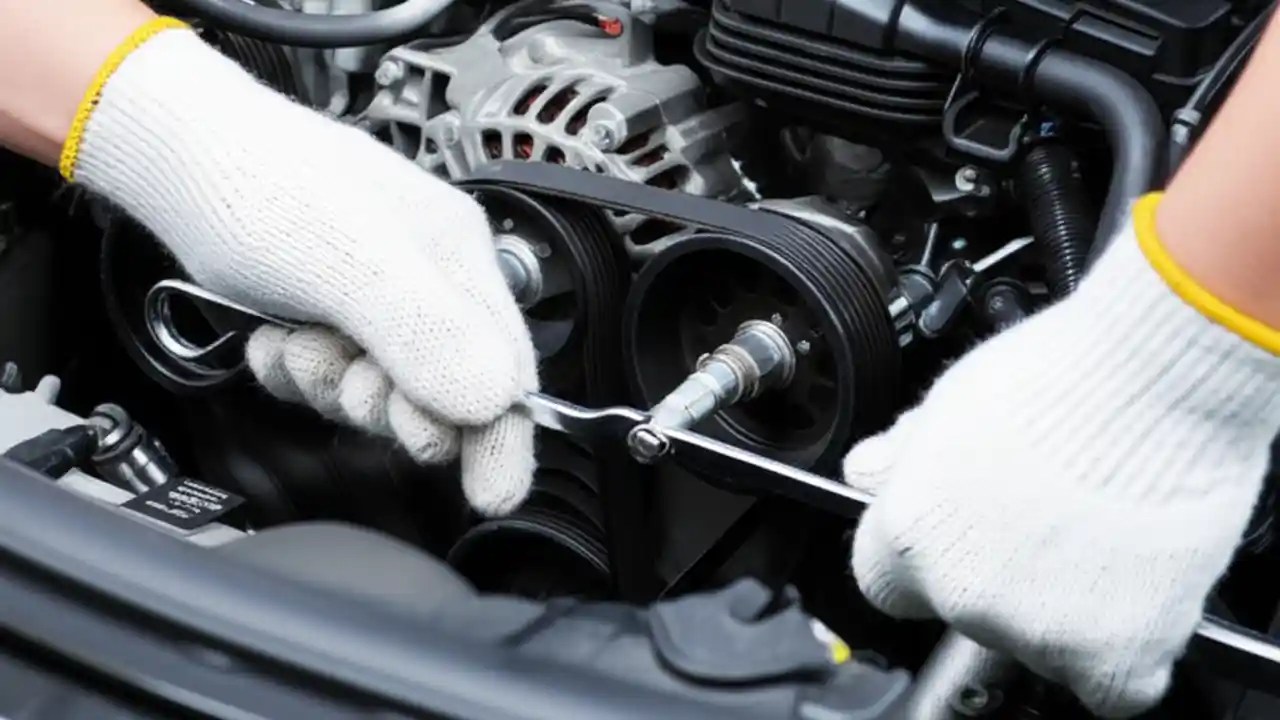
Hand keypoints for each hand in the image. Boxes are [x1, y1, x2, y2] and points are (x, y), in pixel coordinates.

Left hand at [68, 26, 536, 514]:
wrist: (175, 153)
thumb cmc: (259, 181)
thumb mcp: (349, 259)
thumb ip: (426, 332)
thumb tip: (495, 401)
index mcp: (457, 261)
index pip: (507, 372)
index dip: (501, 435)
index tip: (491, 494)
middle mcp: (427, 283)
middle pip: (444, 394)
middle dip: (390, 403)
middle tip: (353, 383)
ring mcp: (375, 299)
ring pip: (381, 391)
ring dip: (332, 383)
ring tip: (298, 340)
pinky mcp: (326, 311)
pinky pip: (330, 377)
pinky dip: (297, 371)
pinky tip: (276, 336)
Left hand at [843, 210, 1279, 716]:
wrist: (1157, 381)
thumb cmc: (1062, 375)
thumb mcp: (953, 400)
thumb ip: (906, 454)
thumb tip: (868, 472)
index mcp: (910, 532)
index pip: (883, 581)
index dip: (923, 558)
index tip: (954, 540)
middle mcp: (961, 589)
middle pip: (963, 608)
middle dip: (996, 574)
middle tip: (1045, 521)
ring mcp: (1035, 629)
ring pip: (1035, 644)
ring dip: (1060, 606)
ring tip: (1097, 534)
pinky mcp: (1113, 655)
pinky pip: (1110, 686)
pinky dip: (1122, 651)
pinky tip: (1129, 590)